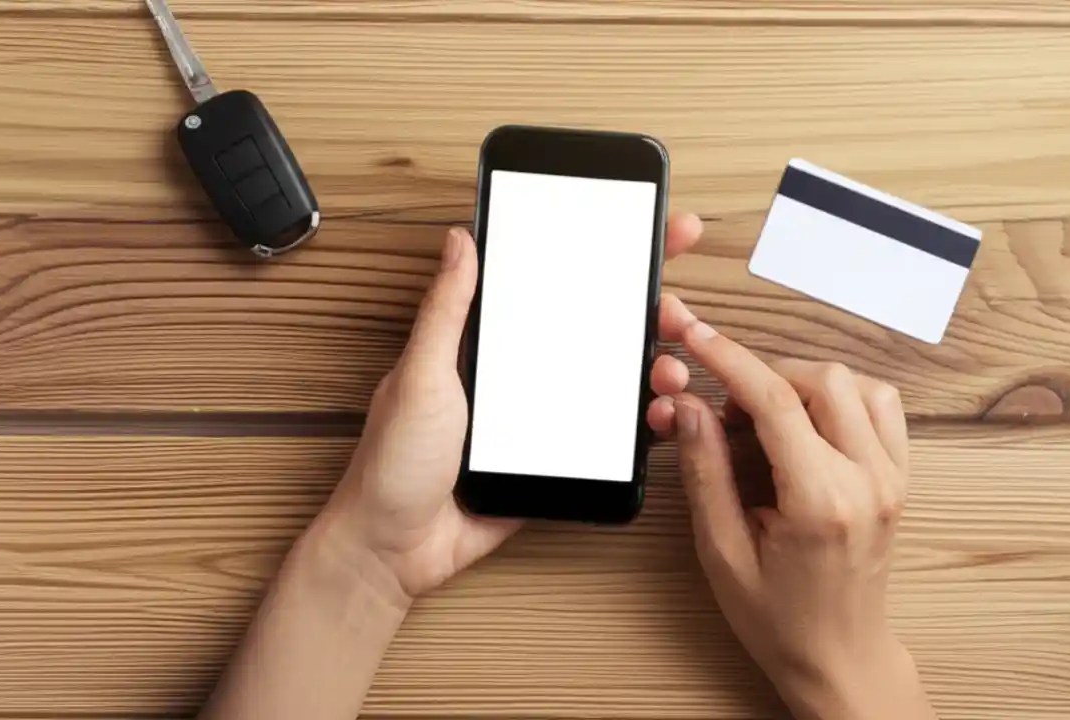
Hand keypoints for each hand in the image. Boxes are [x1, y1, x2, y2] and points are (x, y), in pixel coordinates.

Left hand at [320, 214, 705, 603]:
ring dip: (648, 367)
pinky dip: (636, 423)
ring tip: (669, 368)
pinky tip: (658, 415)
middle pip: (591, 325)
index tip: (641, 222)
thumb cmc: (392, 463)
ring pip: (607, 378)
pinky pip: (603, 433)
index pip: (546, 281)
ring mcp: (539, 415)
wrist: (396, 550)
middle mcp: (517, 371)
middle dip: (643, 308)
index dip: (592, 250)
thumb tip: (462, 238)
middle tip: (677, 304)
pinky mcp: (554, 458)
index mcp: (483, 341)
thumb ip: (446, 311)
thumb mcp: (420, 375)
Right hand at [662, 299, 934, 719]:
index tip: (694, 334)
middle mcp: (868, 481)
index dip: (727, 357)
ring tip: (763, 419)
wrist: (839, 656)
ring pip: (855, 383)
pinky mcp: (898, 476)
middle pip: (819, 378)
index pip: (774, 400)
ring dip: (802, 383)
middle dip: (761, 373)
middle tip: (724, 407)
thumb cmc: (780, 618)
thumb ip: (706, 472)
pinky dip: (839, 397)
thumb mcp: (722, 551)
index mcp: (821, 501)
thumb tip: (688, 407)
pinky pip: (880, 405)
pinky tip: (804, 423)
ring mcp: (891, 477)